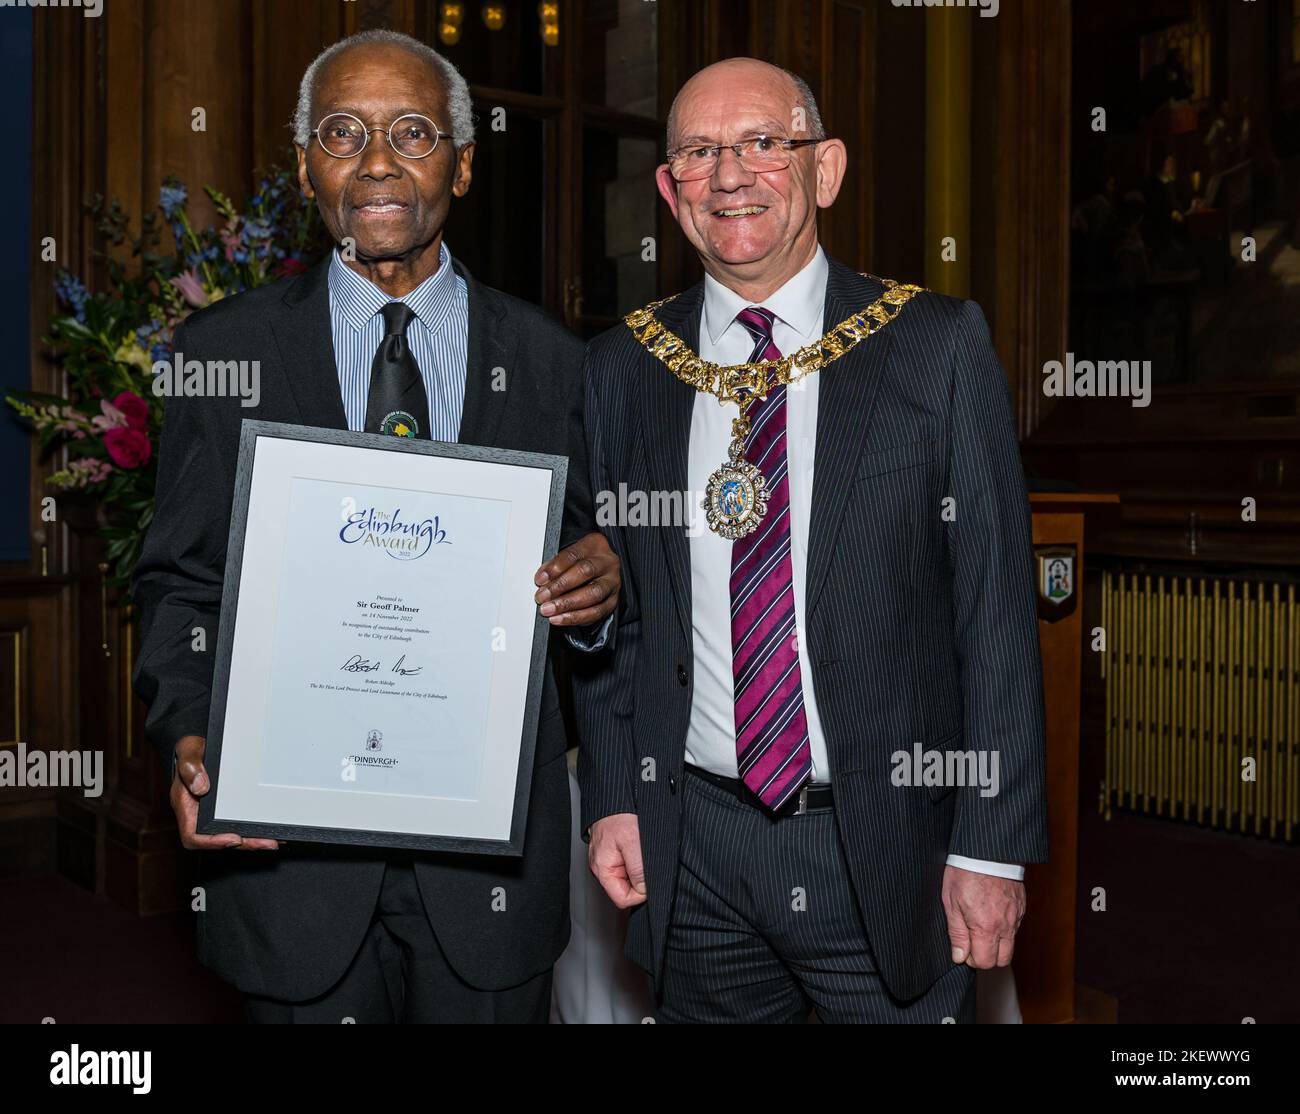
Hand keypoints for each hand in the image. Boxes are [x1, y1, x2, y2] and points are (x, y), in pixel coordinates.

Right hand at [171, 734, 278, 850]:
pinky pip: (238, 822)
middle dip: (243, 843)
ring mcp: (213, 813)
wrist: (199, 745)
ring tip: (274, 840)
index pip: (193, 836)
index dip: (212, 842)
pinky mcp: (225, 807)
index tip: (233, 839)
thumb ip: (191, 768)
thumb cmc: (191, 749)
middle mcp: (199, 814)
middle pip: (218, 839)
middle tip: (267, 843)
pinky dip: (253, 828)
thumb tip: (201, 787)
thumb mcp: (188, 751)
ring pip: (231, 834)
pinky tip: (270, 828)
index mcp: (186, 806)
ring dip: (252, 840)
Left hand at [534, 531, 619, 626]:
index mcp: (594, 545)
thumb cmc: (582, 562)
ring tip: (550, 611)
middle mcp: (607, 562)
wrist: (602, 571)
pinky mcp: (613, 601)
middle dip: (560, 587)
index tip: (539, 580)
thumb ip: (555, 567)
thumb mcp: (570, 556)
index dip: (555, 568)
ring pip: (593, 594)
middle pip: (585, 572)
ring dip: (568, 605)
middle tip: (542, 597)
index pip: (573, 554)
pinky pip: (597, 612)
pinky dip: (577, 617)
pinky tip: (562, 618)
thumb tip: (542, 583)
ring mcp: (613, 582)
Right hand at [588, 812, 645, 907]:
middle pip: (625, 890)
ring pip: (628, 878)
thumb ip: (638, 869)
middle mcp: (602, 867)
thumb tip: (644, 890)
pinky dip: (637, 860)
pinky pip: (628, 865)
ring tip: (642, 851)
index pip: (622, 899)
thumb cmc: (619, 815)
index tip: (650, 880)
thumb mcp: (633, 842)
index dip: (640, 894)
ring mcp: (607, 860)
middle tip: (646, 861)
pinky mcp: (614, 853)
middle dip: (639, 880)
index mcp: (602, 869)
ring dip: (639, 869)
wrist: (616, 796)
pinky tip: (639, 847)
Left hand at [941, 865, 1024, 967]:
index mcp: (986, 927)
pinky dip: (1005, 928)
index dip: (972, 959)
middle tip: (972, 940)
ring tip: (980, 925)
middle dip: (987, 956)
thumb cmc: (965, 872)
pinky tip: (991, 914)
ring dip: (996, 943)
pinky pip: (1016, 927)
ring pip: (1011, 944)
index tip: (963, 948)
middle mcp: (1005, 925)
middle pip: (1002, 959)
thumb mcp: (951, 902)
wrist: (986, 850)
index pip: (985, 962)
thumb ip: (957, 933)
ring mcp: (1016, 916)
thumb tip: (959, 956)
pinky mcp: (1022, 907)